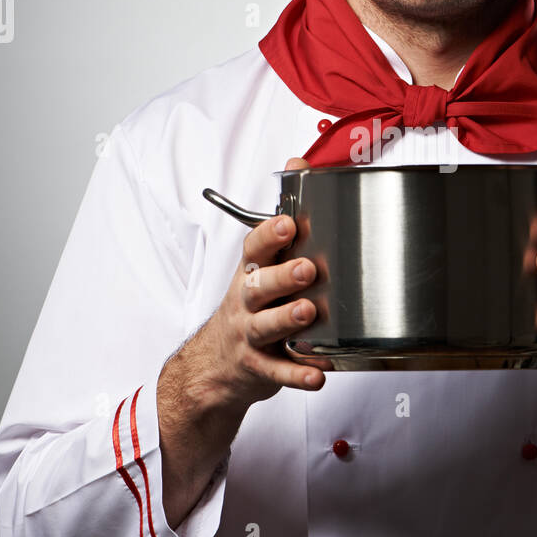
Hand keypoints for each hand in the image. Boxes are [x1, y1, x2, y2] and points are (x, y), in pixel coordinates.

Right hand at [156, 156, 324, 528]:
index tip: (287, 222)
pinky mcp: (258, 367)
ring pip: (266, 327)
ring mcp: (250, 335)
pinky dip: (298, 374)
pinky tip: (319, 374)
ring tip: (308, 313)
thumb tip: (301, 163)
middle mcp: (246, 301)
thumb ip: (283, 218)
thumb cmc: (252, 303)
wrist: (216, 363)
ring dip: (287, 320)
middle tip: (306, 269)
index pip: (253, 248)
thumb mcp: (261, 261)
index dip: (269, 234)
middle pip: (258, 286)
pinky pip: (278, 371)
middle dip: (281, 277)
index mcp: (250, 271)